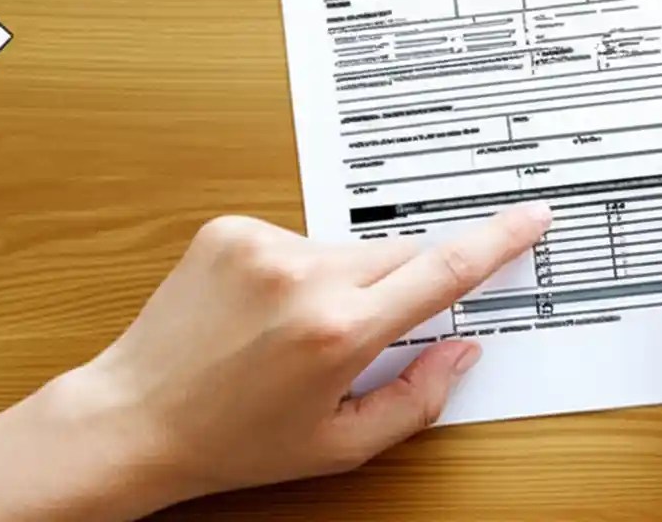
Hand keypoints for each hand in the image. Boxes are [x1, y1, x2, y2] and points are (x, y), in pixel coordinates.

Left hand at [0, 202, 551, 520]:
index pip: (443, 272)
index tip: (528, 217)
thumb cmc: (230, 441)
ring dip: (344, 282)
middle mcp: (304, 276)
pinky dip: (299, 271)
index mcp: (339, 332)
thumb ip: (417, 398)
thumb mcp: (340, 444)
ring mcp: (263, 245)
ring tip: (295, 334)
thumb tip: (461, 351)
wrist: (133, 416)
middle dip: (401, 288)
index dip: (497, 241)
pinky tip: (265, 312)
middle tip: (365, 335)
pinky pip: (297, 239)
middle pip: (399, 256)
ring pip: (347, 249)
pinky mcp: (232, 229)